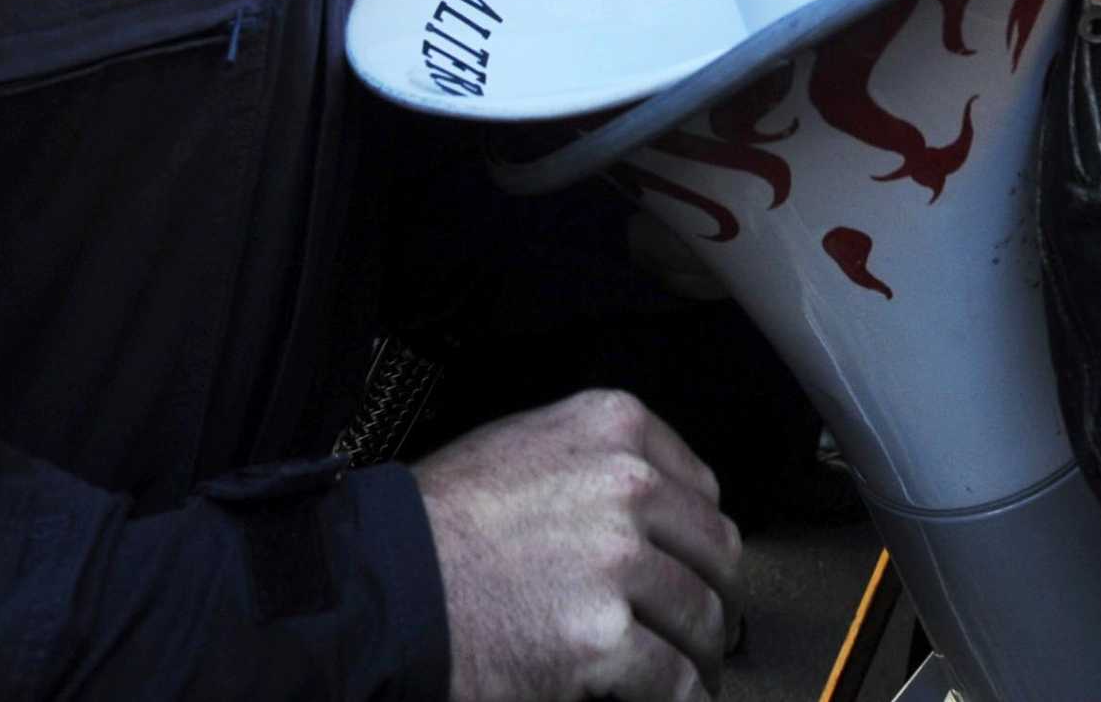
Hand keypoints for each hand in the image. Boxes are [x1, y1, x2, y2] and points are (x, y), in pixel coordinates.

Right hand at [419, 390, 744, 701]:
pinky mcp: (602, 637)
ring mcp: (618, 562)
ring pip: (700, 618)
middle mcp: (626, 484)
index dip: (700, 540)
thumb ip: (596, 463)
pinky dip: (674, 695)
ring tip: (692, 674)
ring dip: (700, 653)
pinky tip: (664, 698)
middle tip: (711, 629)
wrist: (384, 585)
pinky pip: (671, 677)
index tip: (700, 566)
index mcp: (612, 426)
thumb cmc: (441, 522)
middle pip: (714, 552)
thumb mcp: (524, 445)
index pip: (701, 488)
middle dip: (715, 598)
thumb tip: (656, 508)